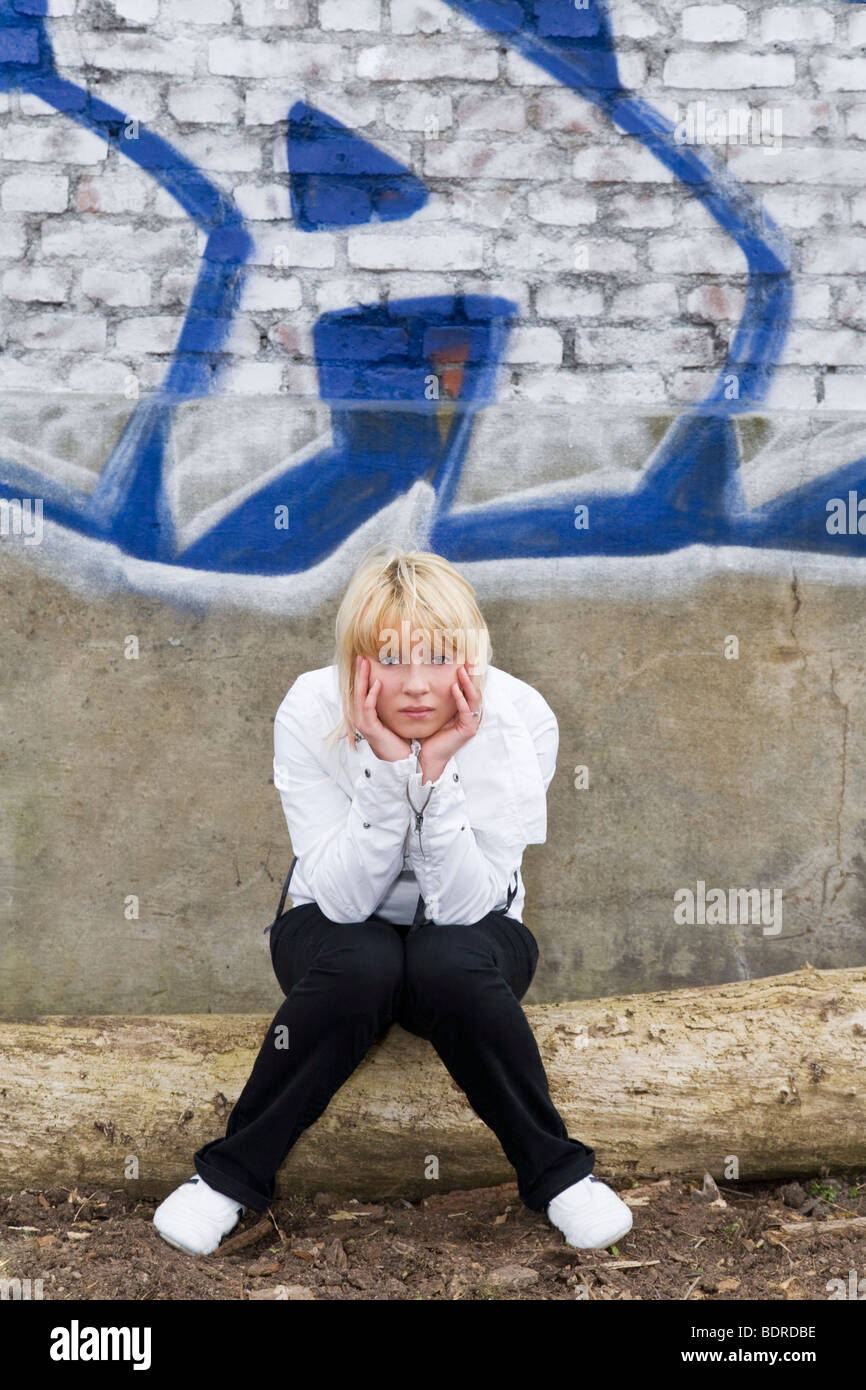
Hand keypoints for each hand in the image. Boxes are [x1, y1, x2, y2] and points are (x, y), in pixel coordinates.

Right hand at [352, 655, 412, 762]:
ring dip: (363, 679)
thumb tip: (406, 690)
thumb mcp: (398, 719)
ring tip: (365, 663)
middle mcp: (362, 718)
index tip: (367, 659)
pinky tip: (377, 684)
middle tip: (361, 656)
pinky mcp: (370, 729)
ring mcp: (364, 723)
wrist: (404, 762)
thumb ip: (397, 705)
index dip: (364, 675)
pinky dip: (372, 695)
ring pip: (360, 696)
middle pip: (358, 690)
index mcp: (368, 715)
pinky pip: (368, 708)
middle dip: (360, 673)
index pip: (363, 691)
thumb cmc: (404, 741)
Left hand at [416, 664, 481, 783]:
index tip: (460, 660)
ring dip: (467, 683)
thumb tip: (423, 678)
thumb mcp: (430, 710)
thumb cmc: (425, 733)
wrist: (423, 756)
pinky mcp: (468, 730)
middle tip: (466, 660)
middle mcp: (469, 715)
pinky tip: (454, 689)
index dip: (466, 675)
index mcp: (462, 711)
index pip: (467, 688)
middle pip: (474, 690)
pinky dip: (461, 699)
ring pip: (474, 698)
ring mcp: (470, 723)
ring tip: (461, 671)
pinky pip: (467, 711)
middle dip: (470, 675)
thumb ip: (433, 696)